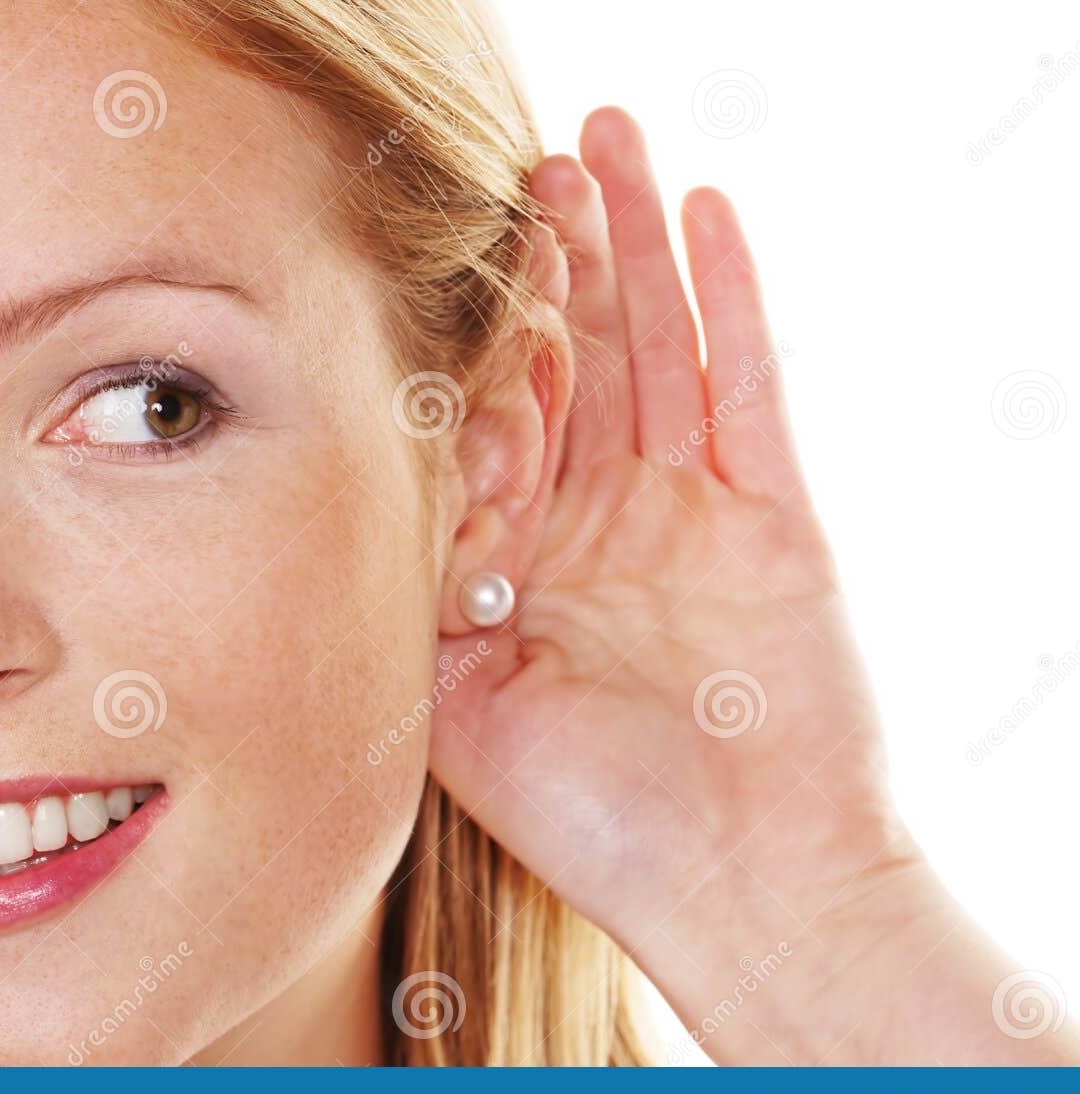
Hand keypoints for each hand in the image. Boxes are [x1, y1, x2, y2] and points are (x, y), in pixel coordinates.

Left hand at [427, 108, 1076, 1063]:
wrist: (738, 888)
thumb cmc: (593, 820)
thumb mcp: (457, 705)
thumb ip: (416, 599)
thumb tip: (381, 495)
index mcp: (524, 562)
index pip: (490, 422)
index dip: (469, 348)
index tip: (439, 269)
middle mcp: (603, 521)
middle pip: (573, 360)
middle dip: (548, 263)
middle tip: (522, 166)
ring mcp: (691, 509)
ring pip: (652, 347)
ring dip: (626, 246)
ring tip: (597, 144)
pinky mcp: (774, 512)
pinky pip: (745, 383)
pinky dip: (726, 297)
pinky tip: (700, 210)